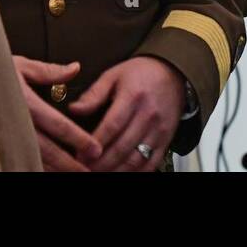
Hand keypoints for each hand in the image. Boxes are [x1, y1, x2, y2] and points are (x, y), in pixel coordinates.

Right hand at [13, 56, 102, 171]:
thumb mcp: (19, 64)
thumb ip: (49, 71)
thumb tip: (75, 68)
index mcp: (23, 100)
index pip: (57, 124)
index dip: (78, 138)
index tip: (95, 148)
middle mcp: (12, 121)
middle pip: (47, 149)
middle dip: (70, 163)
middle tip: (89, 170)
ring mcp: (1, 136)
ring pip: (32, 158)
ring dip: (54, 169)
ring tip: (73, 174)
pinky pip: (16, 159)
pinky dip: (32, 166)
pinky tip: (46, 171)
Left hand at [68, 57, 184, 171]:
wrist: (173, 73)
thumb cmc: (141, 73)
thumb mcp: (114, 75)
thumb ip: (94, 94)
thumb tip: (74, 109)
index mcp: (132, 97)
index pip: (112, 125)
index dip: (95, 144)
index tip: (80, 155)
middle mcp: (148, 115)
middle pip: (122, 147)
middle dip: (101, 163)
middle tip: (86, 169)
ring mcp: (159, 130)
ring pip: (136, 159)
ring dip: (117, 171)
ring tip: (100, 173)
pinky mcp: (166, 140)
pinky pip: (152, 163)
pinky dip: (137, 173)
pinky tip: (122, 173)